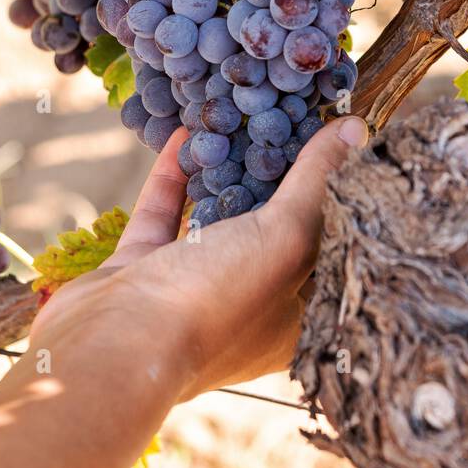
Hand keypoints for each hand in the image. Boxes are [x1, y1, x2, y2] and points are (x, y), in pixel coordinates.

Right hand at [32, 116, 368, 399]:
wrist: (110, 346)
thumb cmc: (216, 302)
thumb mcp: (285, 237)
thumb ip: (317, 181)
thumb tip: (357, 131)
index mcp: (296, 318)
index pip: (332, 252)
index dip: (342, 202)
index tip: (348, 151)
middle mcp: (246, 306)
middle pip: (274, 232)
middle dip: (281, 178)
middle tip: (295, 123)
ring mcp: (191, 290)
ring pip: (216, 219)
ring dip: (226, 172)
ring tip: (241, 121)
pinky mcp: (144, 272)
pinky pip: (165, 214)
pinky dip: (176, 175)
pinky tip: (186, 132)